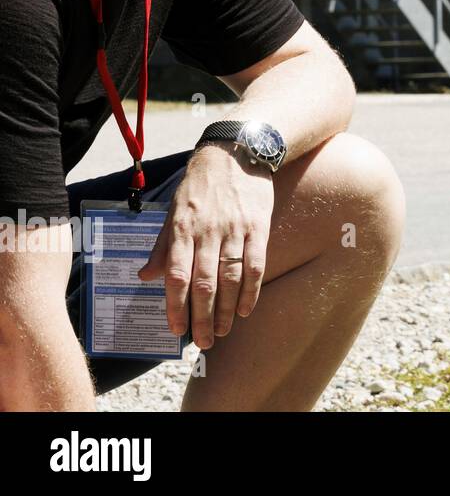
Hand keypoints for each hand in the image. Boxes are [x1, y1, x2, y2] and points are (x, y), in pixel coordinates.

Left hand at [138, 143, 274, 348]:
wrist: (236, 153)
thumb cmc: (200, 185)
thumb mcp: (173, 210)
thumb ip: (162, 246)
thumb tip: (145, 277)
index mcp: (182, 228)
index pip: (176, 275)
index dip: (175, 307)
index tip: (175, 331)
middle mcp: (207, 231)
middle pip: (205, 283)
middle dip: (203, 317)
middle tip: (203, 342)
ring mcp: (235, 229)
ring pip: (231, 278)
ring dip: (228, 309)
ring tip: (224, 331)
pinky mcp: (258, 226)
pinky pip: (256, 264)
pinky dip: (252, 290)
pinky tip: (247, 309)